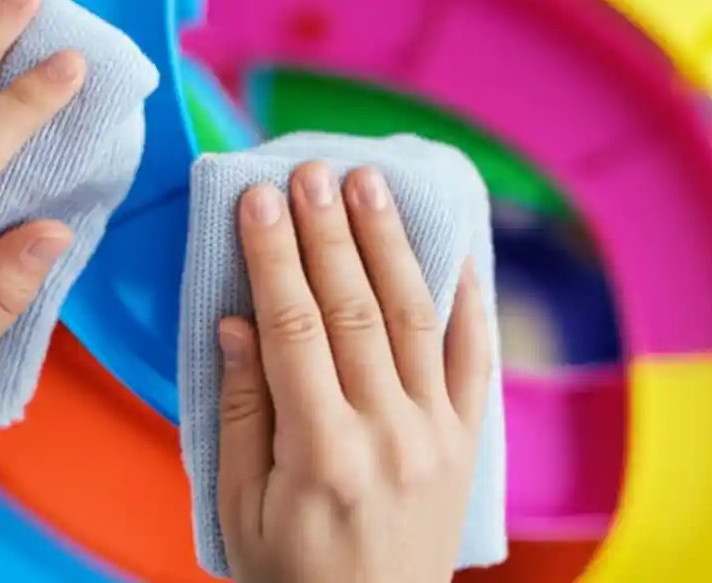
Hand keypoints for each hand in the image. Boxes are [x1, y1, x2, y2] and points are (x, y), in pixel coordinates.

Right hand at [217, 163, 493, 582]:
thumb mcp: (239, 510)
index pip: (293, 329)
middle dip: (329, 232)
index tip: (258, 198)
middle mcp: (387, 434)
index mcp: (321, 453)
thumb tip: (236, 323)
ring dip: (390, 245)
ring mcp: (437, 435)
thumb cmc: (291, 576)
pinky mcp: (466, 442)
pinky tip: (455, 250)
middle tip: (310, 170)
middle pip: (355, 309)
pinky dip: (468, 301)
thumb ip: (241, 414)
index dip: (274, 257)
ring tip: (370, 184)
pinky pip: (475, 359)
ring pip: (415, 318)